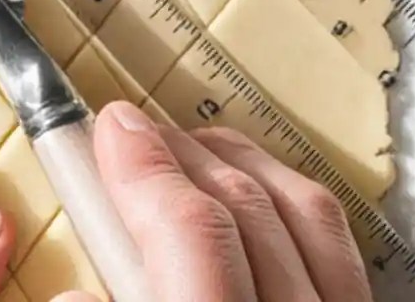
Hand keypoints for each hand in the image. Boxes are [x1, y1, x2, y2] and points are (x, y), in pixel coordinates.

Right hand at [54, 102, 372, 301]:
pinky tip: (255, 200)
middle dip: (179, 154)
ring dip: (239, 165)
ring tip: (187, 147)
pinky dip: (291, 204)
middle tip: (129, 131)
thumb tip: (74, 289)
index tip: (109, 129)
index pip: (192, 232)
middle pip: (248, 209)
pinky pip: (341, 250)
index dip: (144, 168)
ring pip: (308, 215)